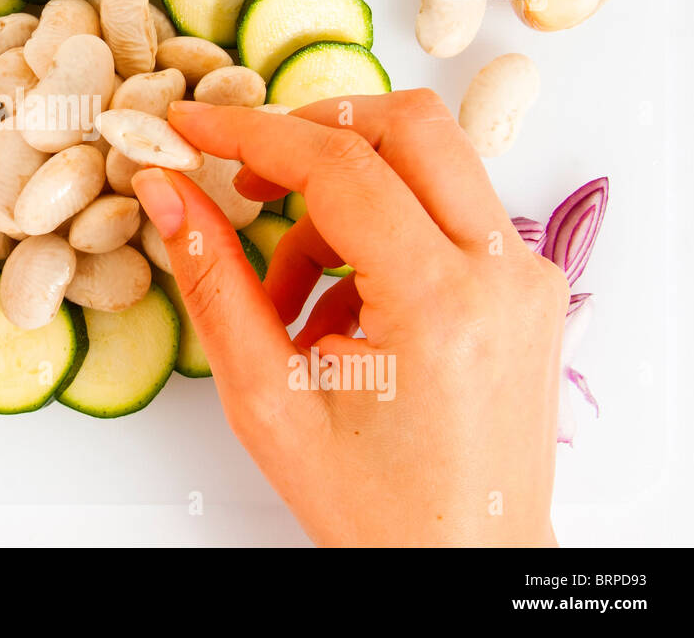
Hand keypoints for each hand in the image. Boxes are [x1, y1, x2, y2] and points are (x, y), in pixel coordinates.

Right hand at [131, 92, 568, 546]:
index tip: (192, 126)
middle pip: (410, 126)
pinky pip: (446, 211)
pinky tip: (340, 307)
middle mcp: (504, 275)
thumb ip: (212, 281)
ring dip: (344, 194)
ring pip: (430, 162)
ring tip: (290, 292)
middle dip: (313, 133)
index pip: (341, 165)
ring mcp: (526, 277)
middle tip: (249, 179)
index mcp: (441, 305)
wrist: (465, 566)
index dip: (251, 132)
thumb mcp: (268, 399)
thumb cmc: (377, 509)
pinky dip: (380, 229)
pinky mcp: (525, 286)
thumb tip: (167, 193)